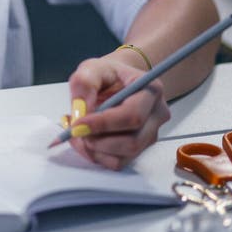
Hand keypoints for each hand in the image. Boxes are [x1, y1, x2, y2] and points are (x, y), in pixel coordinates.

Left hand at [65, 54, 169, 169]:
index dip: (104, 124)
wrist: (115, 83)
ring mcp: (150, 135)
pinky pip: (116, 163)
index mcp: (151, 90)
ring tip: (76, 130)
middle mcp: (156, 115)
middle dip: (97, 140)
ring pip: (123, 156)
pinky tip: (85, 137)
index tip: (78, 124)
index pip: (133, 115)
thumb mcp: (91, 69)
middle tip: (74, 130)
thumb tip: (81, 112)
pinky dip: (95, 155)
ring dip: (93, 149)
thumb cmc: (107, 75)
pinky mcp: (139, 149)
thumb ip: (84, 84)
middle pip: (132, 141)